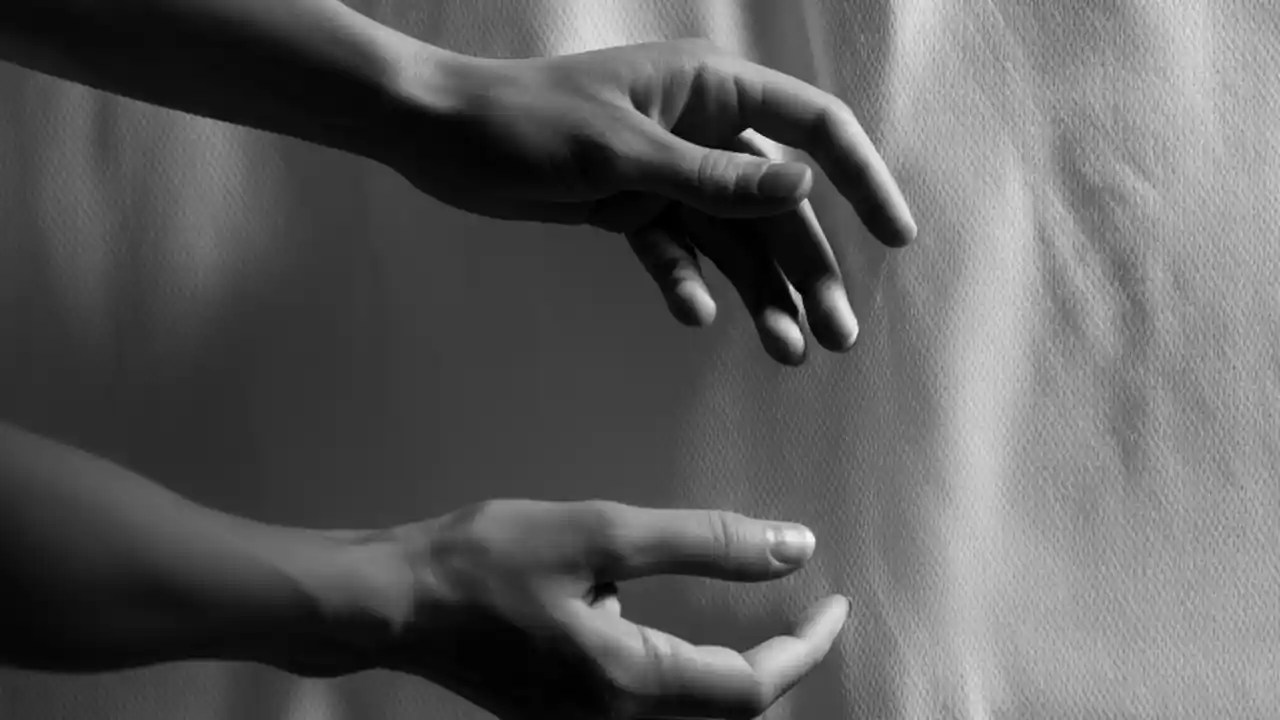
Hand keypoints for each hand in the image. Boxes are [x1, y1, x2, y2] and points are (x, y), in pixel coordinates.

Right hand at [367, 499, 848, 719]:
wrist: (392, 601)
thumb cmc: (485, 561)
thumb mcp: (601, 533)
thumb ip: (703, 542)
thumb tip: (793, 547)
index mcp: (631, 682)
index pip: (752, 686)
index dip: (805, 646)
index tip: (836, 603)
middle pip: (728, 711)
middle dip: (780, 664)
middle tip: (811, 612)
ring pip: (692, 715)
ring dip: (738, 675)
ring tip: (767, 626)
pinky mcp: (563, 715)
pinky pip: (653, 708)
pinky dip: (692, 676)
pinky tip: (686, 635)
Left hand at [384, 39, 916, 364]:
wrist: (439, 139)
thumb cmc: (523, 123)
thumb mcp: (621, 154)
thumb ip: (713, 179)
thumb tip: (805, 190)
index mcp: (709, 89)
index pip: (814, 128)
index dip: (862, 178)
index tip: (896, 236)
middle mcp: (699, 129)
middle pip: (777, 205)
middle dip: (809, 270)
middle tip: (838, 336)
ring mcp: (668, 172)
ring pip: (733, 240)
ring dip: (761, 294)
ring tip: (788, 353)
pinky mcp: (633, 207)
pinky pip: (677, 252)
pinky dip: (688, 283)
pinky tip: (693, 316)